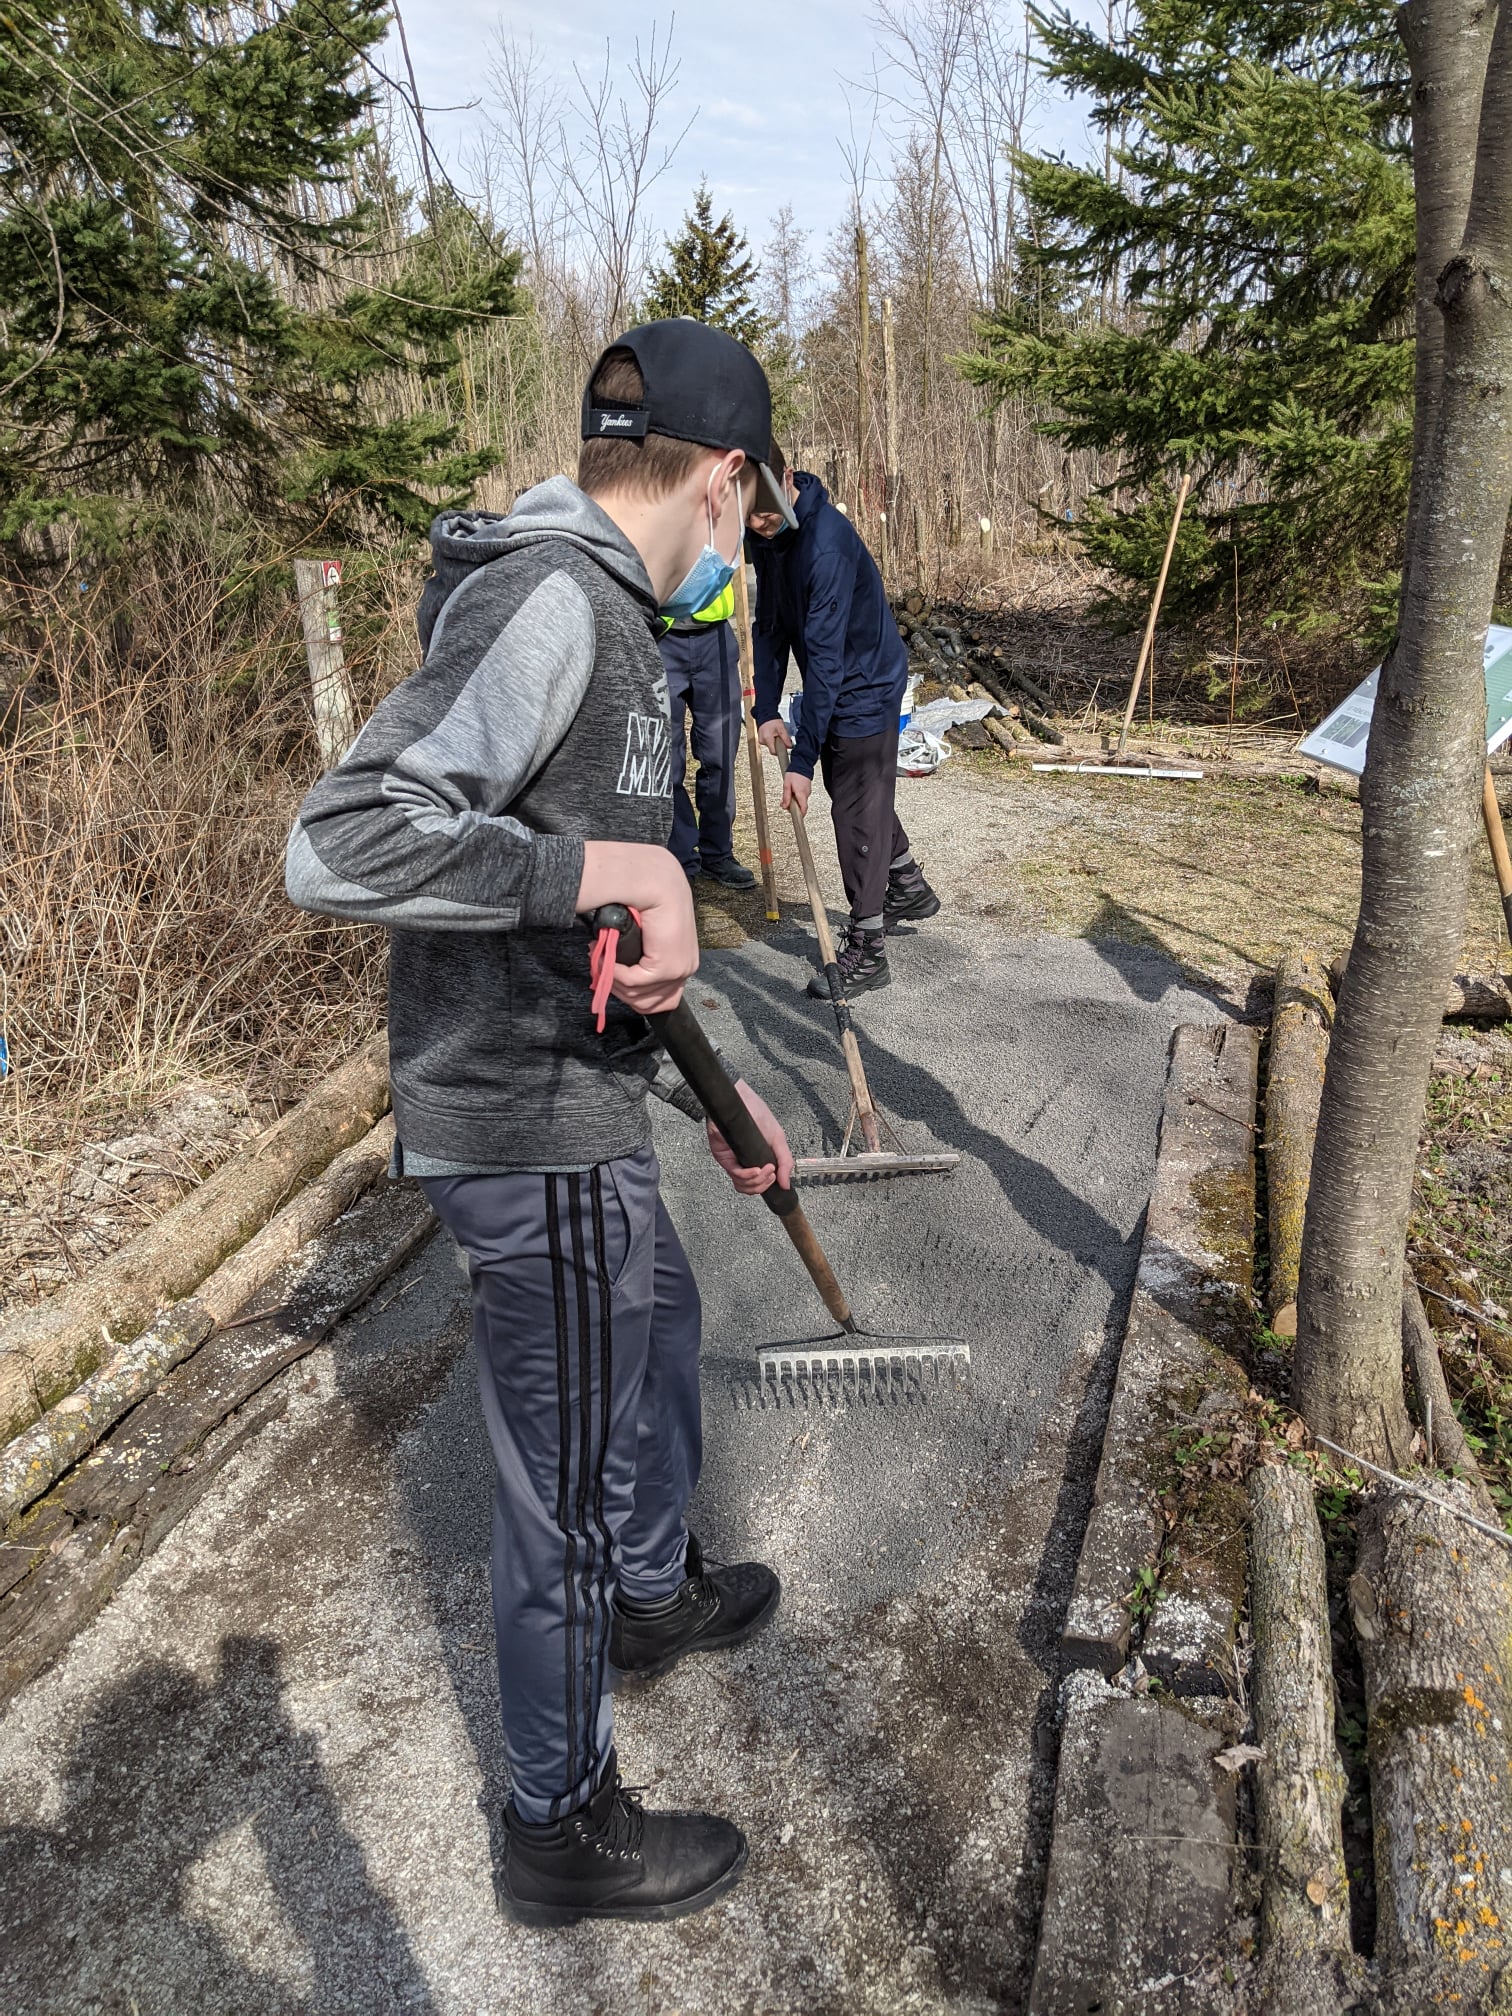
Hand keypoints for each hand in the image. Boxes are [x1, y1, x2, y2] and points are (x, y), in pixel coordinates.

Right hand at [576, 841, 698, 1014]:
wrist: (652, 878)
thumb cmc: (646, 900)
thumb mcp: (645, 933)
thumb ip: (639, 954)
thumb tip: (620, 972)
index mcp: (683, 960)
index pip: (662, 999)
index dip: (631, 992)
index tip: (610, 976)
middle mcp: (686, 967)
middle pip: (650, 1004)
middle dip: (620, 989)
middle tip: (601, 966)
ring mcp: (679, 969)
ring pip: (639, 997)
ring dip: (613, 980)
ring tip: (600, 955)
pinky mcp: (668, 967)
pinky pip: (634, 984)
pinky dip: (615, 973)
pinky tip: (607, 957)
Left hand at [707, 1079, 795, 1195]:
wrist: (741, 1100)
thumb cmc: (757, 1114)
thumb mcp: (778, 1139)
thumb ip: (785, 1162)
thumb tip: (786, 1185)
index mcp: (756, 1160)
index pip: (760, 1184)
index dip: (768, 1186)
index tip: (778, 1180)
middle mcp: (743, 1163)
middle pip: (751, 1188)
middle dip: (764, 1184)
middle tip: (772, 1173)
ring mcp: (733, 1161)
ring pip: (742, 1185)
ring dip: (757, 1181)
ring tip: (767, 1170)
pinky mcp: (723, 1156)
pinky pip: (735, 1174)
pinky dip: (748, 1175)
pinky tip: (757, 1169)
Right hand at [757, 718, 791, 754]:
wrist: (765, 714)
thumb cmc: (773, 721)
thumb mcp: (781, 729)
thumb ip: (786, 739)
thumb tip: (790, 747)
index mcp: (767, 739)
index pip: (773, 752)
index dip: (779, 751)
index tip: (783, 748)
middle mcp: (762, 741)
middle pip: (772, 749)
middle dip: (777, 745)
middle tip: (780, 738)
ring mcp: (760, 740)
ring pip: (770, 746)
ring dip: (774, 742)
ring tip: (776, 734)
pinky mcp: (760, 739)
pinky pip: (768, 743)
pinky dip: (771, 740)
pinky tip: (773, 734)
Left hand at [781, 768, 810, 816]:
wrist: (801, 764)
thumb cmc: (794, 773)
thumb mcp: (786, 785)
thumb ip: (786, 797)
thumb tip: (784, 806)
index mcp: (801, 794)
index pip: (803, 809)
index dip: (800, 815)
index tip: (796, 818)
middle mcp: (806, 794)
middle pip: (801, 806)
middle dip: (793, 806)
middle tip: (786, 803)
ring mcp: (808, 791)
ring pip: (801, 801)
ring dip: (794, 800)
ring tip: (789, 793)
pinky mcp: (807, 789)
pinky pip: (802, 796)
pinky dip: (797, 796)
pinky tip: (793, 791)